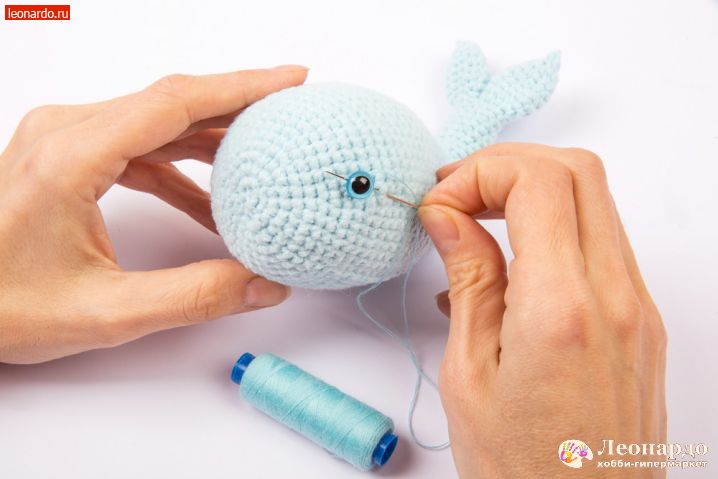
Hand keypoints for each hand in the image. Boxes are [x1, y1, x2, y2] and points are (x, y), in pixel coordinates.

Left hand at [0, 66, 307, 363]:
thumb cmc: (1, 305)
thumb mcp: (106, 312)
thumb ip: (193, 297)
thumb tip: (264, 284)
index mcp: (72, 157)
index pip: (175, 103)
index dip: (241, 88)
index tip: (291, 80)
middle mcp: (66, 132)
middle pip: (171, 101)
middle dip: (237, 105)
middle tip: (291, 112)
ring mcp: (64, 140)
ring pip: (156, 120)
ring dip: (210, 137)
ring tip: (262, 155)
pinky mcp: (67, 156)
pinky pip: (137, 146)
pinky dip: (178, 166)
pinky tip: (208, 200)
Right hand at [420, 144, 665, 477]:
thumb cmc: (520, 472)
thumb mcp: (469, 374)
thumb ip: (467, 280)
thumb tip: (449, 216)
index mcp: (564, 311)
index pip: (537, 182)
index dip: (480, 172)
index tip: (440, 203)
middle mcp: (617, 299)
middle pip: (577, 173)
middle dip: (508, 165)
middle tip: (457, 194)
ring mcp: (639, 309)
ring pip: (594, 201)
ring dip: (531, 192)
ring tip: (475, 222)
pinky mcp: (641, 321)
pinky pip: (601, 243)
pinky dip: (553, 228)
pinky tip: (508, 264)